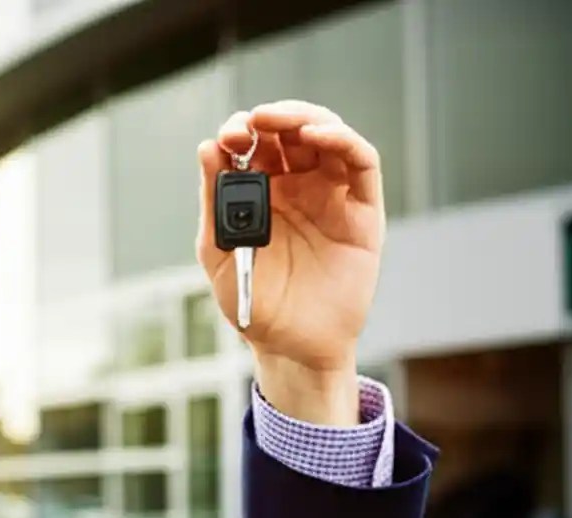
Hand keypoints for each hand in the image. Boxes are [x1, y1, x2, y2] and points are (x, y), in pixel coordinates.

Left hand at [196, 100, 385, 423]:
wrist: (290, 345)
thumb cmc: (255, 302)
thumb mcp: (221, 252)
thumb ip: (214, 202)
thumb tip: (208, 148)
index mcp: (261, 193)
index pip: (255, 143)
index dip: (241, 130)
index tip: (227, 137)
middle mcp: (297, 187)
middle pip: (290, 130)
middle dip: (270, 117)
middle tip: (251, 123)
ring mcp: (331, 196)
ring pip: (328, 135)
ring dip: (304, 117)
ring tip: (277, 121)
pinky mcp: (363, 212)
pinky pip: (361, 163)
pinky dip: (342, 140)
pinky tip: (316, 137)